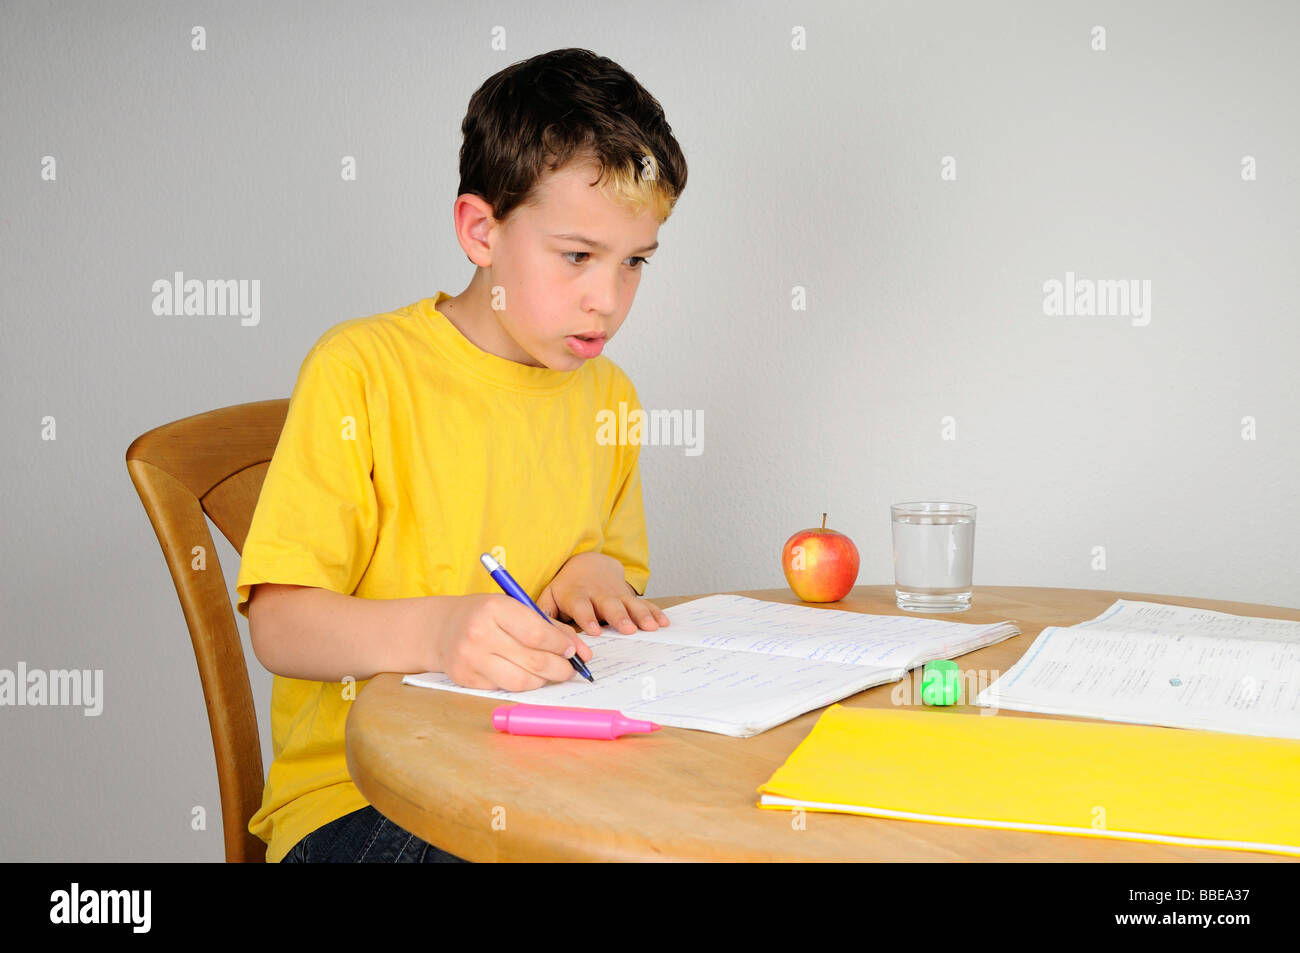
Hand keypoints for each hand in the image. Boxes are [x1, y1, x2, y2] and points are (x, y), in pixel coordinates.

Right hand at [430, 593, 593, 691]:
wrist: (441, 629)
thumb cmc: (485, 615)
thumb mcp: (513, 607)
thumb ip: (548, 626)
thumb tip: (581, 651)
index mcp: (494, 608)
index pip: (537, 634)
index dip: (561, 646)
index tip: (573, 651)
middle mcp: (480, 634)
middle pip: (534, 661)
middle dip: (561, 668)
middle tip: (570, 668)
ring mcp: (471, 659)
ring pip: (522, 681)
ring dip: (543, 680)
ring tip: (549, 672)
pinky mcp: (466, 680)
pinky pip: (505, 689)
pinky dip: (522, 684)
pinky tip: (524, 674)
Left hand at [537, 550, 670, 636]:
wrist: (589, 564)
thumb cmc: (567, 588)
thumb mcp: (550, 596)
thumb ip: (543, 614)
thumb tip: (536, 633)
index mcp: (576, 595)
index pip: (581, 606)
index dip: (588, 617)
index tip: (594, 631)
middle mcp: (599, 595)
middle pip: (610, 606)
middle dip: (619, 618)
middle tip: (628, 629)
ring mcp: (616, 595)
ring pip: (630, 605)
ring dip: (641, 616)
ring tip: (650, 627)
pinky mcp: (629, 596)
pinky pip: (644, 604)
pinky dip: (654, 613)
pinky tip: (663, 622)